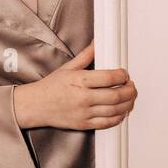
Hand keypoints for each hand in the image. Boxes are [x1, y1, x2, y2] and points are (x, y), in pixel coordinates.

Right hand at [13, 41, 137, 130]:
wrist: (36, 106)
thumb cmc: (51, 87)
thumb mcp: (68, 68)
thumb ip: (86, 56)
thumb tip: (97, 42)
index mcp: (79, 80)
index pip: (108, 78)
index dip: (122, 76)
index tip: (125, 74)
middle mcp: (82, 97)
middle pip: (115, 95)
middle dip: (129, 90)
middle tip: (132, 86)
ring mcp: (84, 113)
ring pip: (114, 111)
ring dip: (127, 104)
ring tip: (130, 98)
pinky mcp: (84, 124)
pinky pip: (107, 123)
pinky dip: (118, 118)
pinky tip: (121, 111)